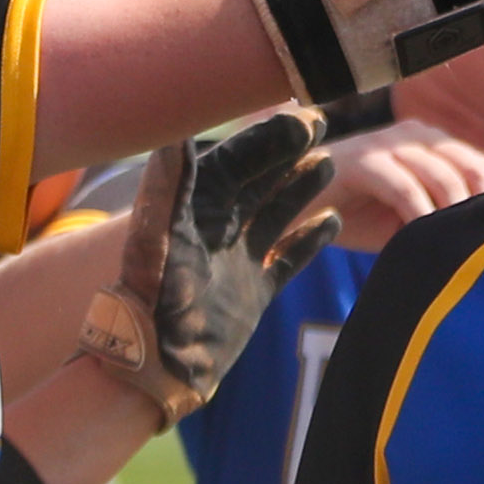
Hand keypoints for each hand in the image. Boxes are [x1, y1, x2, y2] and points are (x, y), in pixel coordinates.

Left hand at [78, 108, 341, 422]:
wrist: (155, 364)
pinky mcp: (254, 290)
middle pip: (258, 179)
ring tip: (327, 163)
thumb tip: (176, 136)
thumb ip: (168, 188)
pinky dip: (309, 239)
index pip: (236, 161)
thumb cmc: (151, 300)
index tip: (301, 119)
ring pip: (276, 211)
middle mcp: (217, 228)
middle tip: (320, 125)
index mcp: (194, 209)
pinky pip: (288, 257)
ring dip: (299, 187)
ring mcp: (238, 259)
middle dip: (286, 153)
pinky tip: (332, 221)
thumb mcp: (158, 239)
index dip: (267, 139)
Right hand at [325, 118, 483, 250]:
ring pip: (442, 175)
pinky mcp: (363, 159)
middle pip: (472, 168)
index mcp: (435, 143)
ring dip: (455, 214)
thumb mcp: (413, 216)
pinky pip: (404, 187)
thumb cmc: (359, 214)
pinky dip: (420, 214)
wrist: (294, 205)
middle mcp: (417, 134)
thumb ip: (448, 218)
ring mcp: (389, 143)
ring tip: (462, 248)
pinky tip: (424, 238)